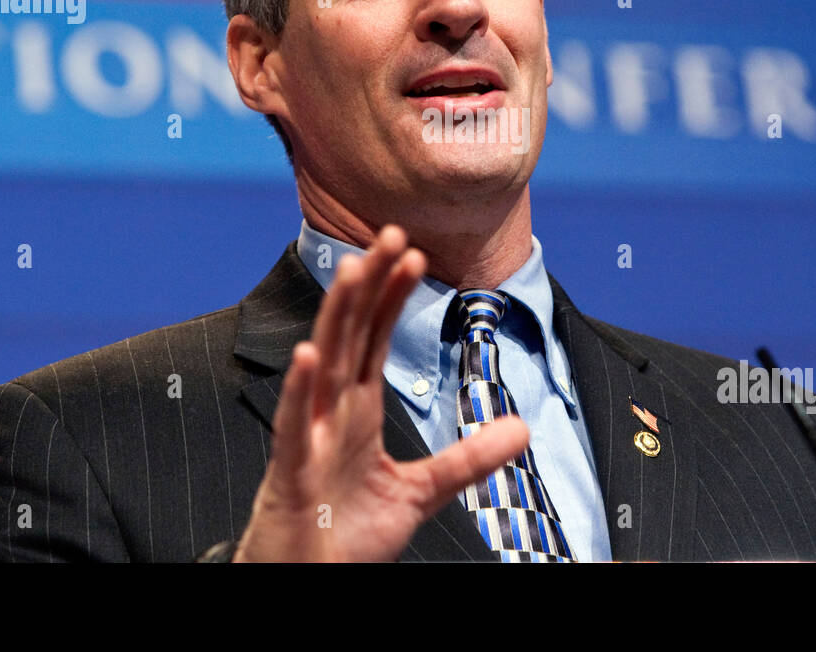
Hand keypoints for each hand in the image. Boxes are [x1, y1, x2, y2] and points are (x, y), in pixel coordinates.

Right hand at [234, 224, 528, 560]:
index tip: (415, 252)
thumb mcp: (420, 492)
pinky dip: (301, 390)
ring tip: (356, 269)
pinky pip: (297, 425)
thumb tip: (521, 428)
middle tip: (393, 231)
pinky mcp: (294, 471)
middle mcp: (332, 412)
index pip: (376, 337)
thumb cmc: (346, 536)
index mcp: (357, 411)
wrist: (304, 584)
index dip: (393, 294)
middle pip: (352, 334)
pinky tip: (310, 353)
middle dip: (371, 283)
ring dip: (339, 316)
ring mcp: (311, 437)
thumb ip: (467, 459)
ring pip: (324, 365)